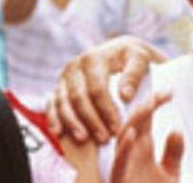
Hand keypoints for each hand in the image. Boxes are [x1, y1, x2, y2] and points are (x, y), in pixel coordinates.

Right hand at [48, 35, 162, 143]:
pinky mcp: (59, 87)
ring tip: (84, 139)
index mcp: (93, 58)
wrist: (119, 53)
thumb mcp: (140, 60)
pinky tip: (58, 132)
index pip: (97, 88)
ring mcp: (64, 77)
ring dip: (72, 123)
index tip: (116, 128)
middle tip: (103, 139)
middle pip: (78, 97)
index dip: (106, 110)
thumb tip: (125, 95)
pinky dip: (53, 118)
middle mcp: (75, 66)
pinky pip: (52, 104)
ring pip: (63, 102)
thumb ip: (134, 75)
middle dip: (90, 120)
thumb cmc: (132, 59)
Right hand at [110, 93, 182, 182]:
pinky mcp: (119, 179)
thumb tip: (177, 129)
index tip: (169, 92)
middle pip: (134, 122)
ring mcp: (124, 165)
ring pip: (123, 136)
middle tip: (160, 94)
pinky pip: (119, 161)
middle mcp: (130, 152)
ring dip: (135, 120)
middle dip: (145, 105)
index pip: (146, 118)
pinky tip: (132, 133)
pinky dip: (124, 147)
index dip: (154, 102)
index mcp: (142, 147)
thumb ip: (173, 153)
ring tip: (149, 106)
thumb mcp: (170, 174)